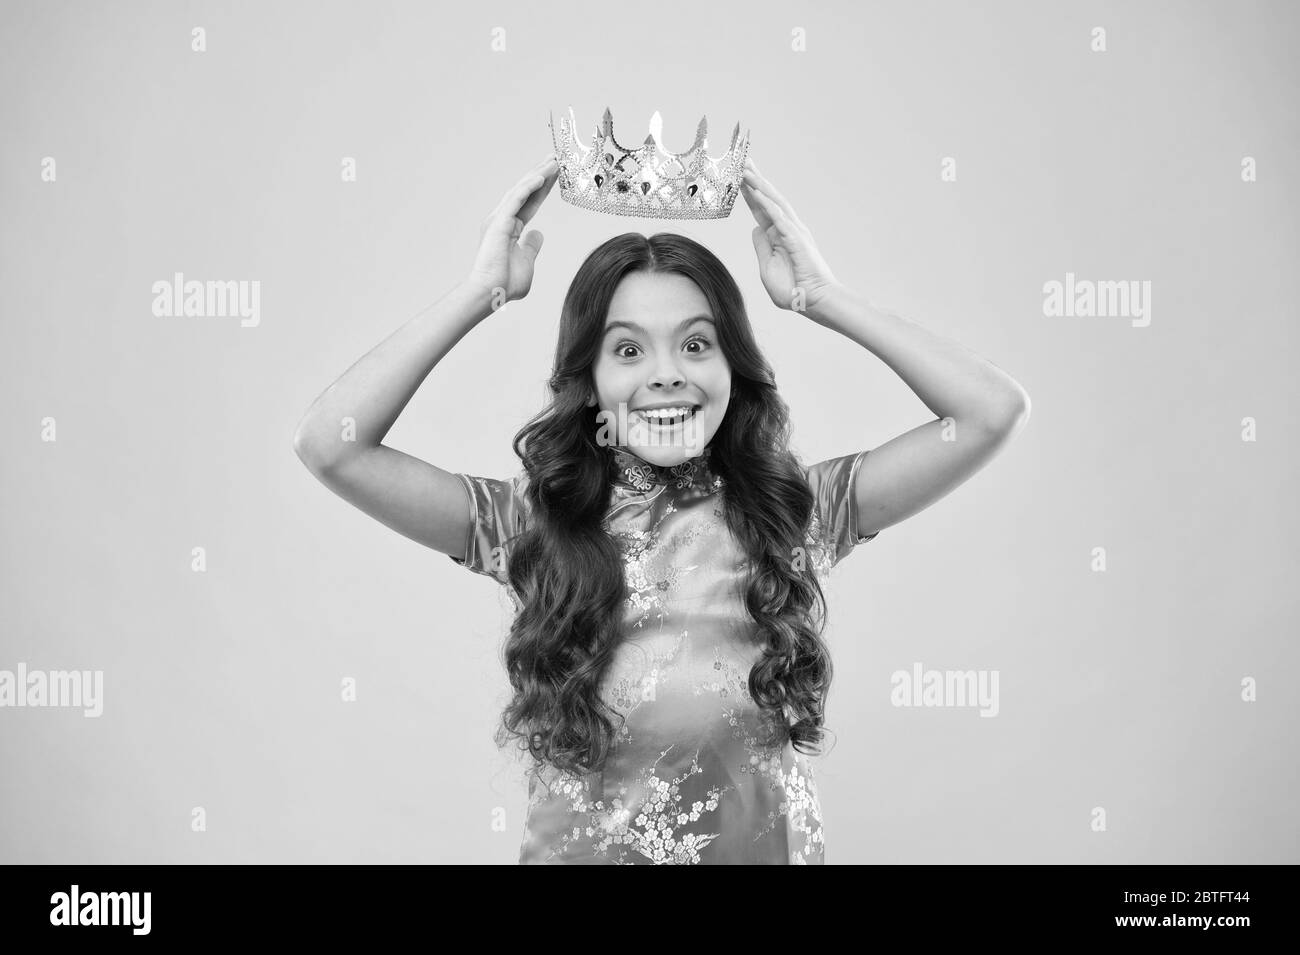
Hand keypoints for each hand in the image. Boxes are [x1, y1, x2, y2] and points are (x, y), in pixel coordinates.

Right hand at [466, 155, 559, 303]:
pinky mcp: (499, 222)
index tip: (555, 176)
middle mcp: (503, 219)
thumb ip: (532, 247)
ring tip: (553, 163)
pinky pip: (515, 199)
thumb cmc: (506, 283)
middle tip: (555, 159)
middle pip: (525, 191)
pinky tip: (541, 177)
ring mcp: (499, 219)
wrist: (492, 292)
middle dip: (540, 174)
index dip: (543, 189)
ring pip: (521, 190)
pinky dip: (528, 187)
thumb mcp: (527, 262)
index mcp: (510, 228)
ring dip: (537, 175)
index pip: (530, 203)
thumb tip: (538, 234)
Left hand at [740, 157, 839, 312]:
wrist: (813, 302)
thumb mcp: (767, 269)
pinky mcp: (797, 239)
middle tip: (741, 159)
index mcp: (778, 235)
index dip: (748, 192)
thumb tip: (755, 229)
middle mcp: (786, 228)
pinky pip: (779, 218)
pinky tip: (755, 192)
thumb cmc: (793, 290)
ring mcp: (793, 232)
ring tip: (744, 169)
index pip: (760, 209)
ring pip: (773, 202)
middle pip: (767, 198)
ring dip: (758, 185)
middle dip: (754, 179)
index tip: (737, 176)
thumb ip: (761, 248)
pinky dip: (766, 204)